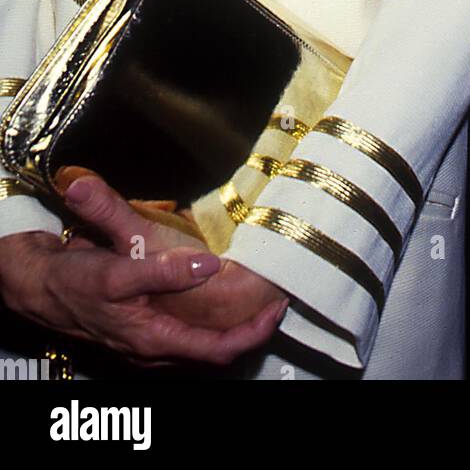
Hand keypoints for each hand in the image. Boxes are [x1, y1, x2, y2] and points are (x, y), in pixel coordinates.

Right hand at [57, 168, 287, 334]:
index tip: (276, 310)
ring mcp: (150, 341)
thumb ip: (163, 270)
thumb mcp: (118, 271)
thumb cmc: (77, 281)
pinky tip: (220, 297)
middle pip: (215, 352)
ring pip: (201, 344)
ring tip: (257, 300)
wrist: (44, 285)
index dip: (252, 334)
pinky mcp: (145, 327)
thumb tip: (207, 265)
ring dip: (231, 327)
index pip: (218, 350)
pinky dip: (210, 321)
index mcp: (154, 339)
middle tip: (275, 303)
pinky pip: (187, 333)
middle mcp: (155, 347)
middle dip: (248, 331)